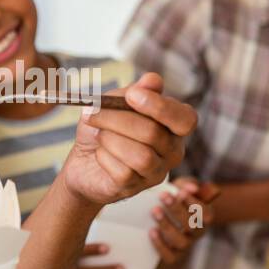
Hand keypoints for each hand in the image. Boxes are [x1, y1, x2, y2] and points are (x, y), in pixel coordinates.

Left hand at [59, 72, 196, 207]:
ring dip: (110, 139)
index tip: (132, 95)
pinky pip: (123, 172)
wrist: (83, 161)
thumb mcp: (115, 103)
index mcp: (173, 127)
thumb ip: (135, 91)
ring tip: (99, 135)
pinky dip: (104, 157)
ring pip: (140, 156)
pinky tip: (99, 153)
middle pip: (153, 134)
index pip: (185, 119)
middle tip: (92, 112)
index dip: (161, 107)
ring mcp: (156, 172)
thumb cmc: (105, 129)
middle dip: (117, 119)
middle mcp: (172, 152)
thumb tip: (153, 81)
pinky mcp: (135, 188)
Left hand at [149, 177, 219, 268]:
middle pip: (192, 225)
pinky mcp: (173, 256)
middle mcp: (198, 233)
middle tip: (163, 196)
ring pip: (181, 242)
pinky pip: (170, 256)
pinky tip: (151, 231)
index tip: (180, 191)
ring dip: (167, 226)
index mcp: (204, 217)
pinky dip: (160, 245)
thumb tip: (191, 187)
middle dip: (177, 210)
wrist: (167, 221)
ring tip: (155, 211)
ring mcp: (186, 245)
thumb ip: (189, 185)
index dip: (194, 203)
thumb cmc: (177, 200)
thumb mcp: (184, 189)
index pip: (205, 213)